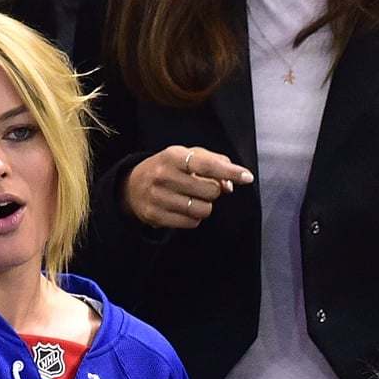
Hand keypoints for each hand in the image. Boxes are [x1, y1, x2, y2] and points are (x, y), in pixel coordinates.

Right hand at [124, 145, 252, 230]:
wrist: (131, 186)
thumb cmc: (168, 168)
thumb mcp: (187, 156)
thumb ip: (214, 163)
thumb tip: (230, 185)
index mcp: (173, 156)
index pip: (207, 165)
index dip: (230, 172)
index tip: (247, 177)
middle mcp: (163, 176)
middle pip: (209, 191)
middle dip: (214, 191)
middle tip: (204, 188)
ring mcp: (157, 198)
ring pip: (201, 210)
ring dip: (205, 206)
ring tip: (194, 199)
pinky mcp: (154, 216)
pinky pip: (190, 223)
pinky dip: (194, 218)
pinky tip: (185, 209)